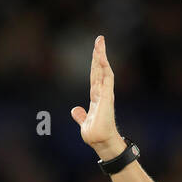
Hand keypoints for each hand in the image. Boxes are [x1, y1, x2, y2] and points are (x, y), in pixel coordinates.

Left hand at [71, 35, 123, 158]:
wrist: (99, 142)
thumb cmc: (94, 134)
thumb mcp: (84, 122)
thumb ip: (80, 115)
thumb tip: (75, 110)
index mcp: (96, 97)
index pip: (95, 76)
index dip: (94, 63)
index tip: (95, 50)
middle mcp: (102, 93)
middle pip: (99, 69)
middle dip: (99, 54)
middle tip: (99, 39)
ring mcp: (105, 94)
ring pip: (104, 70)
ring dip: (102, 56)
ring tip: (100, 42)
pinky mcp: (107, 97)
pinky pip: (107, 79)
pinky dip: (105, 67)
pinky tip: (102, 57)